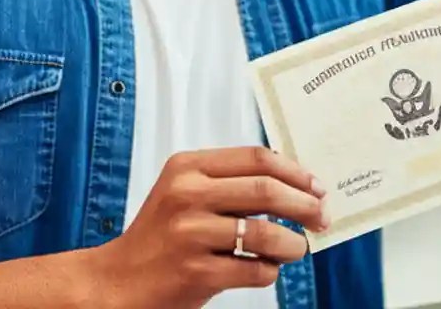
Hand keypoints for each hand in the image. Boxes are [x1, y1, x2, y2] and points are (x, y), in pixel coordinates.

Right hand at [91, 147, 328, 308]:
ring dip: (293, 244)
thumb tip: (299, 185)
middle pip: (266, 191)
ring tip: (296, 249)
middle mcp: (187, 195)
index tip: (317, 187)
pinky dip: (270, 270)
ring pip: (267, 233)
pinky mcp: (195, 272)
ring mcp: (190, 234)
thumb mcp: (186, 193)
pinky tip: (266, 268)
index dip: (296, 172)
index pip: (257, 158)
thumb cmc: (161, 236)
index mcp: (187, 167)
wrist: (117, 282)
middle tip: (322, 218)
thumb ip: (231, 183)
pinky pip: (255, 270)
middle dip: (305, 205)